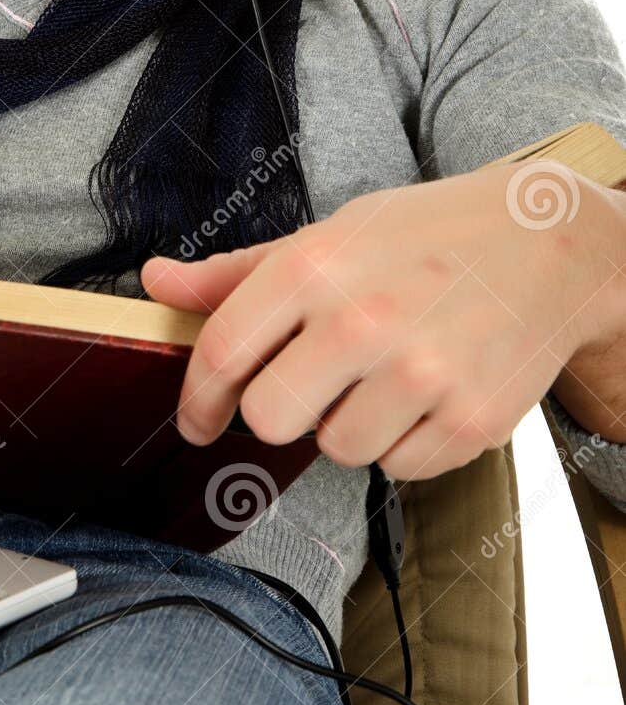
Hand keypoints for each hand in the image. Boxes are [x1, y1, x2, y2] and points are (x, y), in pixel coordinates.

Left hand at [140, 163, 624, 481]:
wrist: (548, 246)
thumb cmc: (425, 237)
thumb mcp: (330, 235)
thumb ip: (238, 272)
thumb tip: (156, 280)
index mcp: (315, 266)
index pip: (221, 355)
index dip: (196, 401)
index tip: (197, 420)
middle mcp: (364, 319)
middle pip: (268, 418)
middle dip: (280, 408)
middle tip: (312, 381)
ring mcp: (422, 374)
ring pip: (335, 450)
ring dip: (346, 425)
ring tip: (383, 376)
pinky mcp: (472, 422)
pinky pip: (398, 469)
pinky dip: (403, 442)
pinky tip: (426, 393)